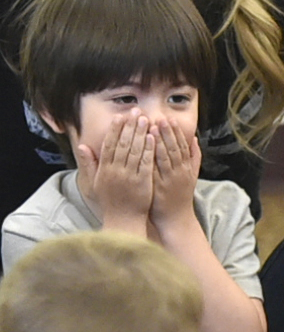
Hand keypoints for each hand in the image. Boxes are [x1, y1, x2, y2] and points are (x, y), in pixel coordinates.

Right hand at [79, 112, 154, 231]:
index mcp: (104, 170)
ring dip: (140, 133)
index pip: (109, 145)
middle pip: (123, 144)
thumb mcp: (95, 183)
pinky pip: (146, 163)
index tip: (120, 116)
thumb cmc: (110, 201)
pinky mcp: (143, 182)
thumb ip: (89, 164)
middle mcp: (115, 171)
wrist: (123, 220)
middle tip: (136, 111)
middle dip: (129, 126)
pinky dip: (149, 149)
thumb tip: (81, 146)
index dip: (115, 129)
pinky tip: (153, 138)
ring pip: (135, 151)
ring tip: (146, 119)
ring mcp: (129, 176)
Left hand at [149, 120, 200, 229]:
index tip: (170, 119)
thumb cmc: (180, 196)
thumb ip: (194, 157)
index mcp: (187, 167)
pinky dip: (151, 157)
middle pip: (174, 148)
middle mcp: (180, 171)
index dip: (176, 132)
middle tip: (160, 118)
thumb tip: (194, 138)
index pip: (182, 146)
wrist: (176, 218)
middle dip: (167, 132)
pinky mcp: (159, 186)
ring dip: (159, 141)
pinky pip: (155, 169)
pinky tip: (145, 148)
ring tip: (152, 127)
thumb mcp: (192, 175)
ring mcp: (170, 179)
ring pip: (166, 156)